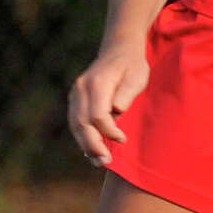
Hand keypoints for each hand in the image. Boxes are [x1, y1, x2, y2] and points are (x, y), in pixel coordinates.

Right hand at [67, 43, 149, 166]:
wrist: (118, 50)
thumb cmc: (132, 66)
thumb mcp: (137, 76)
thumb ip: (126, 94)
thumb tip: (116, 110)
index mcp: (97, 83)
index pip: (98, 114)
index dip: (109, 131)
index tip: (123, 139)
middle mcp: (81, 88)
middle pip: (82, 122)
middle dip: (93, 144)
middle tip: (105, 161)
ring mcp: (75, 93)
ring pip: (75, 124)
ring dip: (86, 145)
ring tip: (99, 161)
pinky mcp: (75, 100)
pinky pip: (75, 122)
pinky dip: (82, 137)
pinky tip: (91, 151)